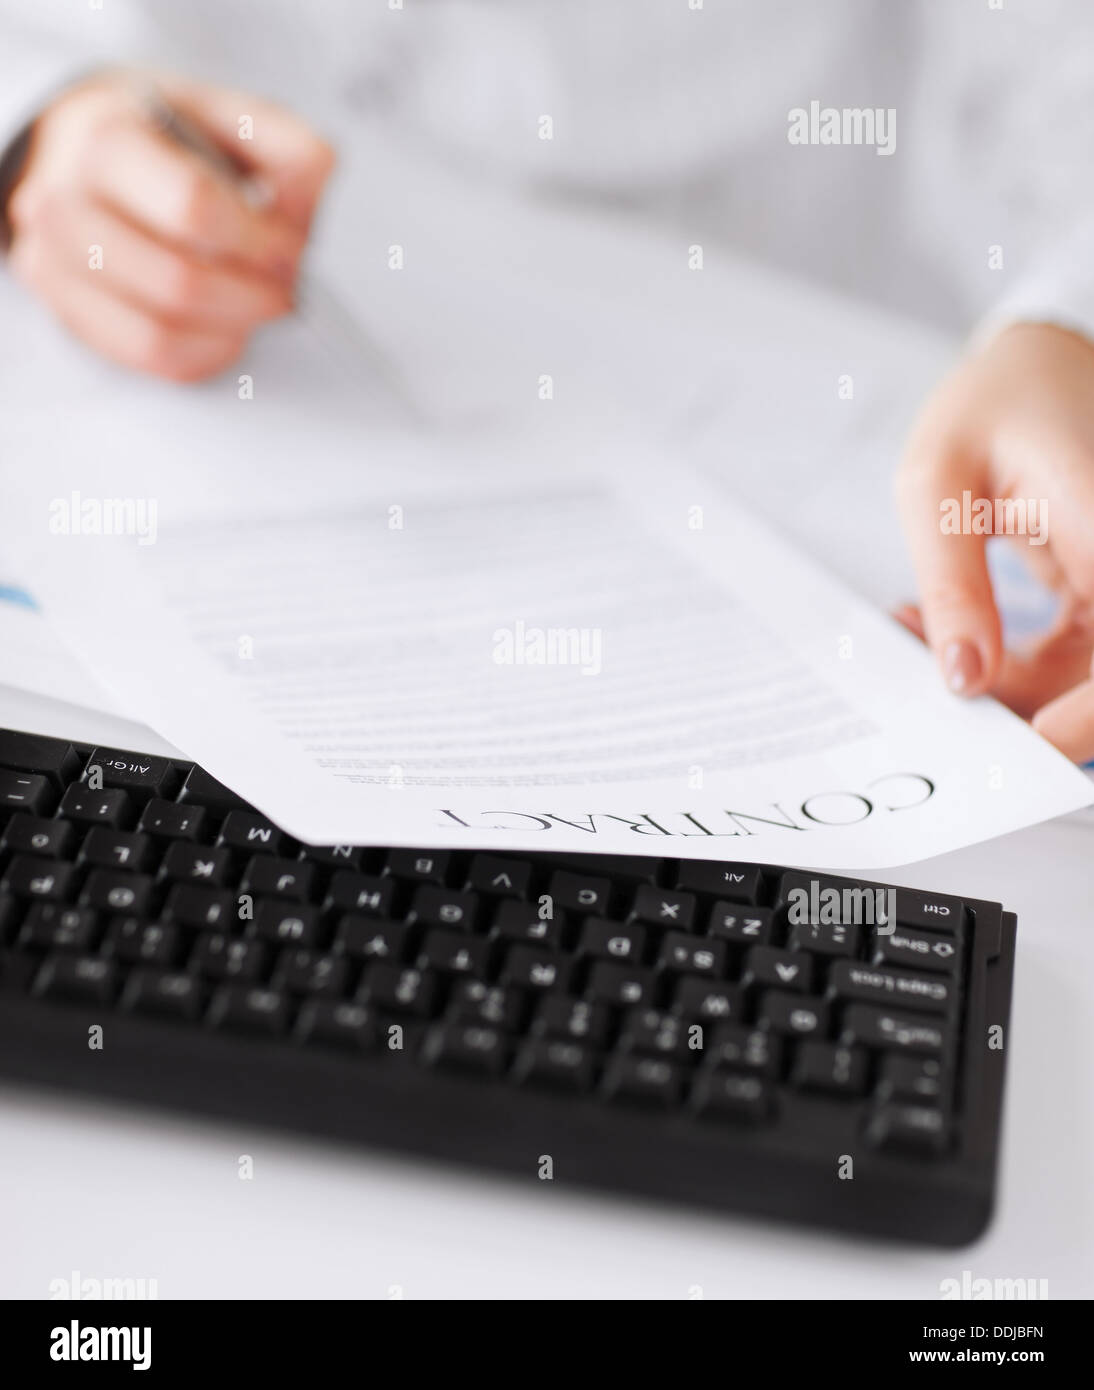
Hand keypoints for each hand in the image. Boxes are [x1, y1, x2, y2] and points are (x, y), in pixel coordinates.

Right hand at [5, 70, 334, 380]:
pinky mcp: (72, 314)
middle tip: (284, 288)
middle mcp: (68, 205)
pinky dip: (206, 353)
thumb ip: (288, 150)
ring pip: (162, 333)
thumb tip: (310, 204)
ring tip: (256, 304)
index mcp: (110, 143)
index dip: (260, 240)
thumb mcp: (231, 119)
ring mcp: (59, 266)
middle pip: (179, 283)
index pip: (193, 208)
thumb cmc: (165, 140)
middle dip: (252, 295)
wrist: (90, 150)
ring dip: (231, 329)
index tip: (293, 249)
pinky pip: (152, 358)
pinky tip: (226, 327)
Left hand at [896, 322, 1093, 761]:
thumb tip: (963, 678)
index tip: (1037, 738)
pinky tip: (950, 639)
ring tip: (922, 642)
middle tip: (953, 705)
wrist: (1036, 363)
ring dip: (1015, 692)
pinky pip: (1078, 660)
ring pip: (1092, 678)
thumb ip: (953, 584)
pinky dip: (1016, 670)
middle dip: (1042, 711)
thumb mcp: (938, 482)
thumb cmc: (990, 404)